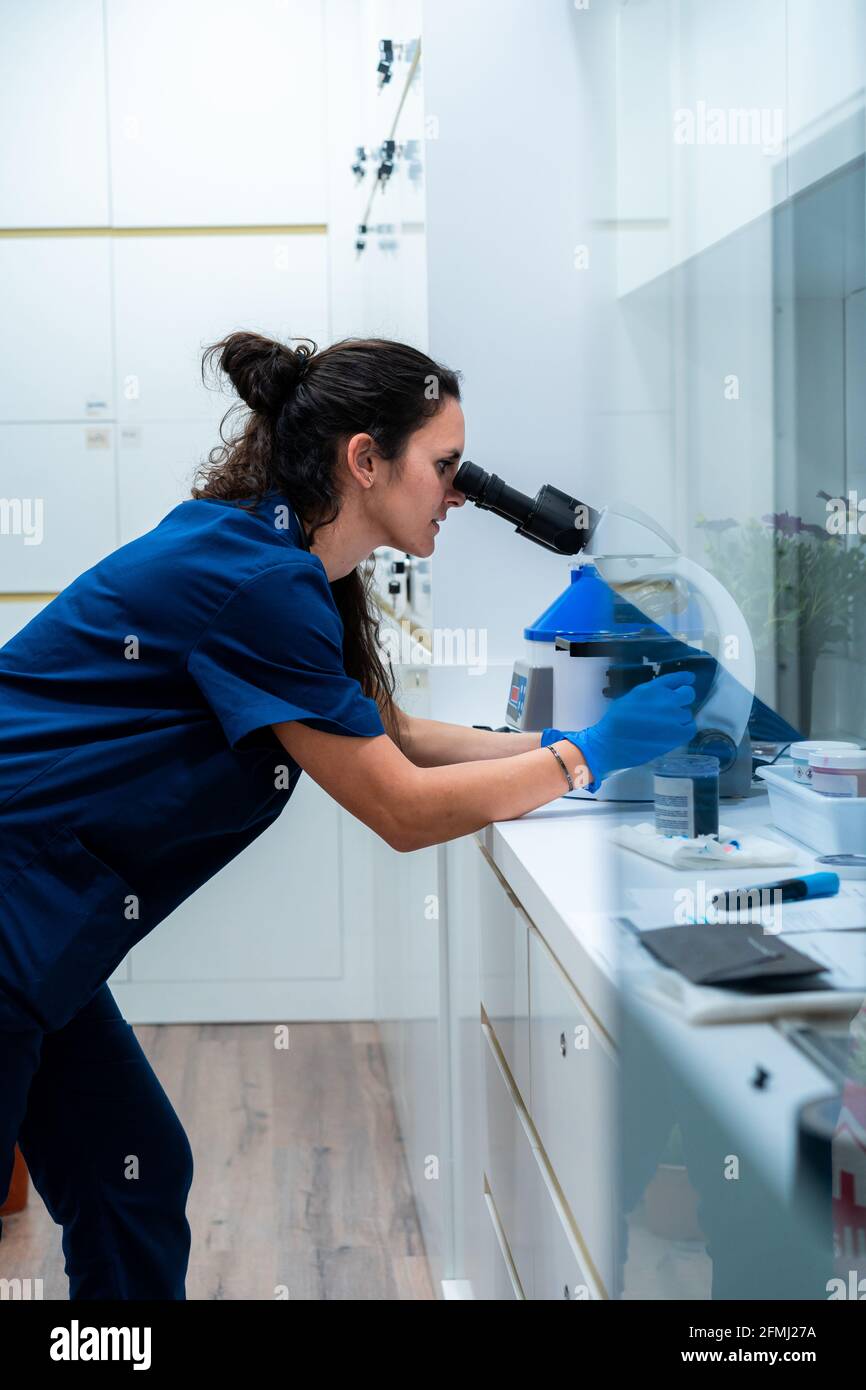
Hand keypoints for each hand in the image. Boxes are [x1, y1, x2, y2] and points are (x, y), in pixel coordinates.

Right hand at [542, 670, 697, 789]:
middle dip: (683, 698)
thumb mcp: (631, 697)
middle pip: (688, 693)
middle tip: (674, 708)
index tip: (689, 680)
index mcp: (652, 688)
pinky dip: (685, 729)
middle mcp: (666, 699)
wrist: (610, 743)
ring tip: (667, 725)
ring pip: (687, 713)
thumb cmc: (615, 721)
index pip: (677, 678)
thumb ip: (650, 693)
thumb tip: (664, 694)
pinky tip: (675, 732)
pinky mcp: (677, 734)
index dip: (685, 679)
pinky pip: (691, 727)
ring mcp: (674, 717)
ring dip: (680, 717)